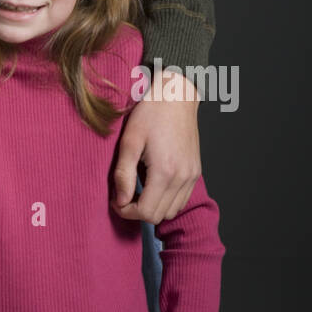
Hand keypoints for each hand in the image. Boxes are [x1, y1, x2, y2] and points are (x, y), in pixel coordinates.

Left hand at [112, 70, 200, 222]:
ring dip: (153, 207)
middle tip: (123, 195)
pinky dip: (167, 200)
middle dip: (137, 211)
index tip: (115, 200)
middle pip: (159, 216)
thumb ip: (123, 173)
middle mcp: (182, 178)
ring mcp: (192, 176)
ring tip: (137, 189)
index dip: (126, 212)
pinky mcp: (196, 172)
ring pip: (172, 211)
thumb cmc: (151, 113)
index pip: (146, 212)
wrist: (176, 95)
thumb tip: (120, 200)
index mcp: (165, 171)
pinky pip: (182, 200)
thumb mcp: (130, 140)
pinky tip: (153, 185)